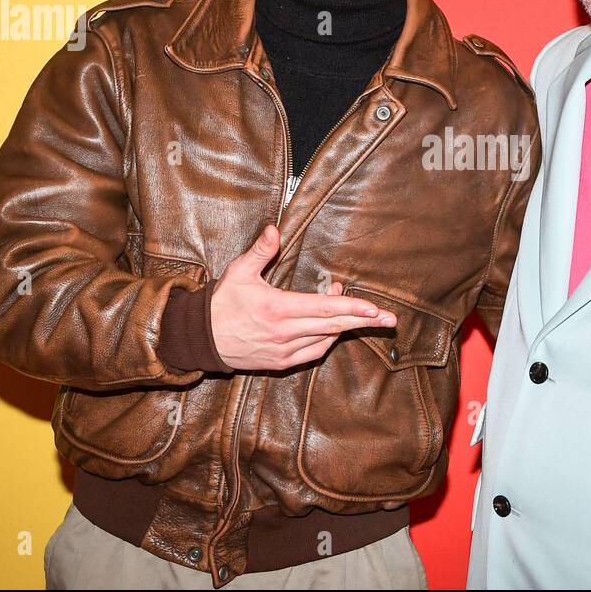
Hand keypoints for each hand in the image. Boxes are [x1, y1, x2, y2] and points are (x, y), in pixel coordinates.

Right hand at [210, 224, 394, 371]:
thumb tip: (275, 229)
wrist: (200, 339)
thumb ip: (260, 251)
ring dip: (345, 326)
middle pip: (333, 327)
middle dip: (364, 322)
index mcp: (277, 309)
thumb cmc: (221, 303)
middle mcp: (284, 333)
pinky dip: (328, 340)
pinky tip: (336, 328)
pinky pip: (314, 353)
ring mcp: (283, 351)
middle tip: (390, 319)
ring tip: (361, 313)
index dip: (352, 307)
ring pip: (326, 340)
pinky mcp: (280, 362)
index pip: (324, 308)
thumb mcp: (238, 272)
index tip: (374, 308)